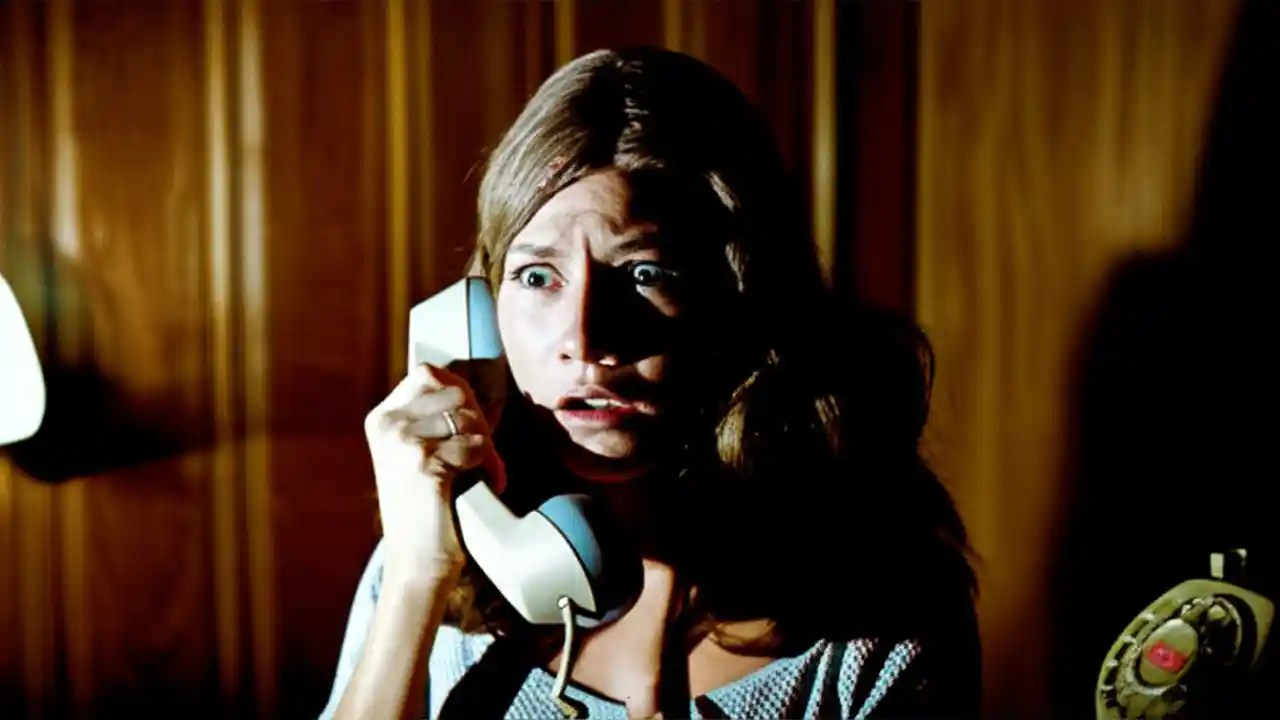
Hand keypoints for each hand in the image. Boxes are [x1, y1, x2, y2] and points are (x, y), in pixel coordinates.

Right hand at [363, 363, 506, 582]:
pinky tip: (487, 483)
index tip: (472, 419)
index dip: (460, 391)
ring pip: (470, 418)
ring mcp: (402, 443)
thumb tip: (466, 382)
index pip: (429, 372)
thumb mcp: (416, 450)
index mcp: (382, 418)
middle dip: (479, 418)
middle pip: (455, 391)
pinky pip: (477, 446)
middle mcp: (387, 425)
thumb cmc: (427, 505)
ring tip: (484, 470)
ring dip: (487, 446)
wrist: (417, 559)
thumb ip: (433, 415)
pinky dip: (490, 465)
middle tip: (483, 449)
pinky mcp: (424, 464)